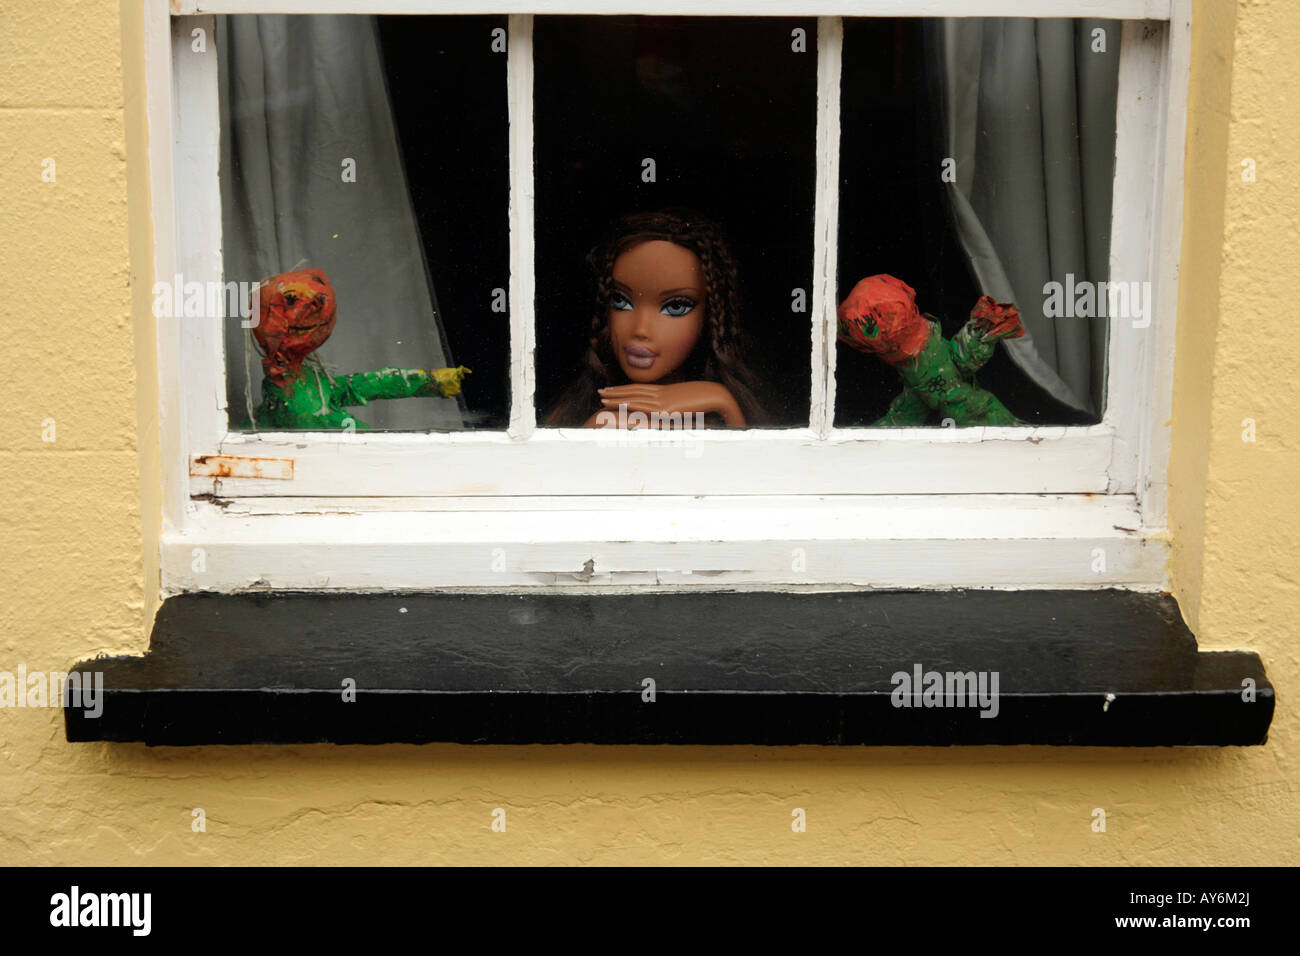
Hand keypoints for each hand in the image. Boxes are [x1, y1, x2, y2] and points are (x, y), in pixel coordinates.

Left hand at [596, 381, 745, 426]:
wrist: (720, 396)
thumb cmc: (712, 401)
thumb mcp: (694, 407)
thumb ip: (684, 411)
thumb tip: (680, 414)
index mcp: (668, 392)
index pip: (643, 389)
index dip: (627, 389)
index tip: (615, 389)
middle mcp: (663, 394)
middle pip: (634, 391)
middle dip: (616, 392)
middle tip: (600, 392)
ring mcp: (663, 401)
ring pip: (634, 398)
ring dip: (616, 398)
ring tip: (601, 398)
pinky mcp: (666, 411)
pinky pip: (643, 409)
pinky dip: (628, 408)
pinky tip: (616, 409)